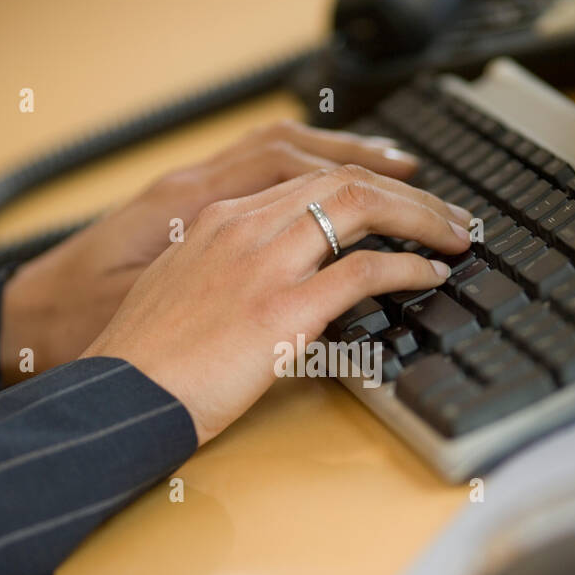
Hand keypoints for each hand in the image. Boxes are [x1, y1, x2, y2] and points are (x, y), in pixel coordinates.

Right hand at [81, 164, 473, 445]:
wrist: (119, 395)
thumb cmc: (147, 361)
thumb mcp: (184, 292)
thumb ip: (231, 274)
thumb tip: (279, 285)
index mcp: (219, 220)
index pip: (312, 179)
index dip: (369, 183)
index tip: (402, 199)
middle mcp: (244, 228)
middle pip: (346, 181)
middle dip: (409, 195)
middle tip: (450, 216)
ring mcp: (264, 264)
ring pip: (362, 206)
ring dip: (422, 218)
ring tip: (455, 237)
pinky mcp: (281, 310)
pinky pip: (363, 271)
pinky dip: (407, 268)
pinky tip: (429, 277)